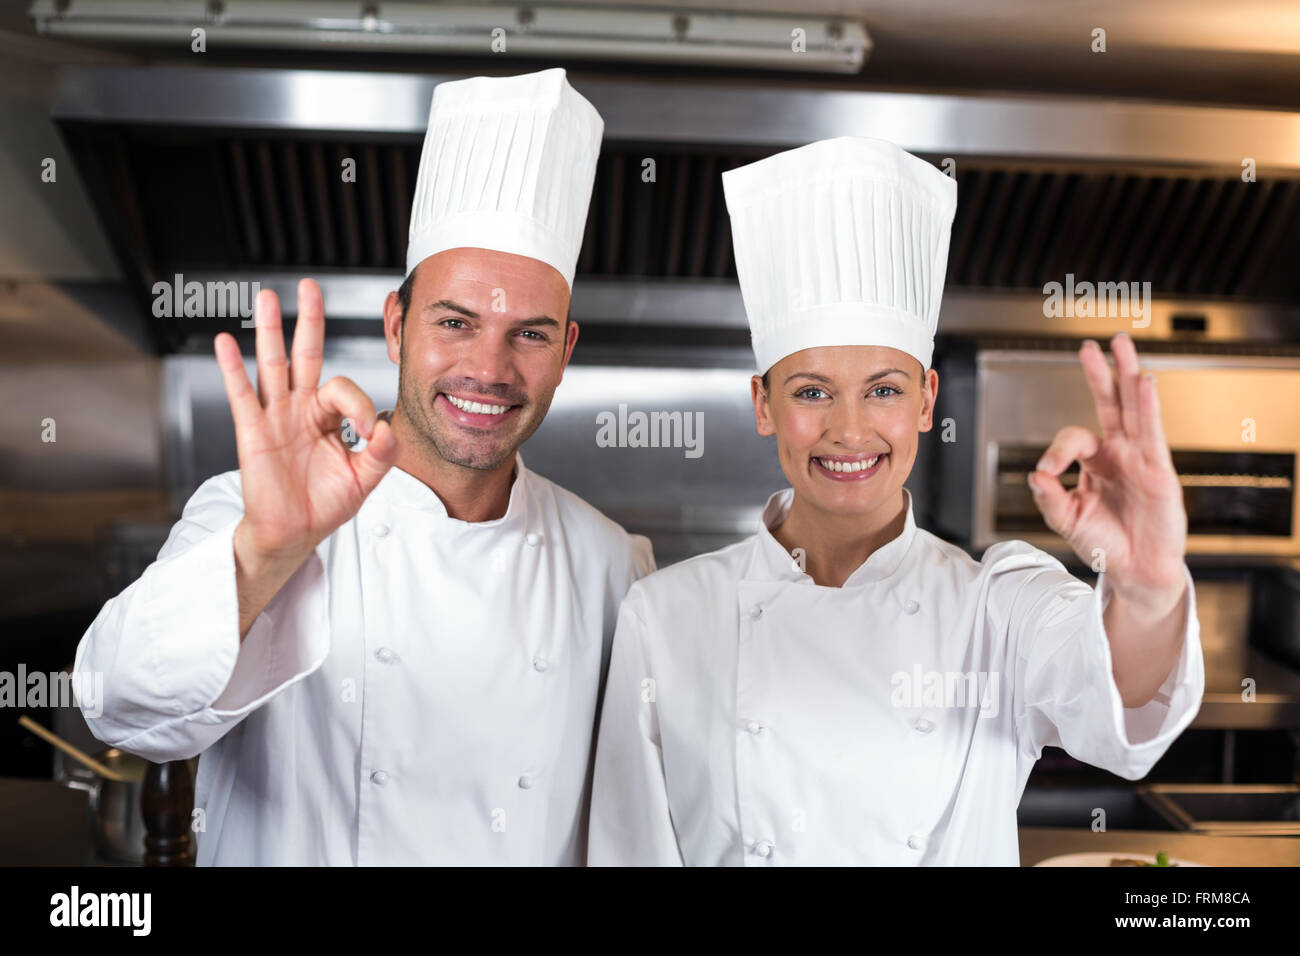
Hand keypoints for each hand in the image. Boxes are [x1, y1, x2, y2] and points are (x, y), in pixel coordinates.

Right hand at [215, 279, 398, 570]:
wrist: (294, 534)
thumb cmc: (326, 504)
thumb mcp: (365, 479)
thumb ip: (382, 453)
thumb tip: (386, 427)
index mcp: (329, 416)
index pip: (345, 389)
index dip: (361, 404)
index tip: (369, 432)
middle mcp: (301, 409)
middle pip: (306, 355)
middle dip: (309, 321)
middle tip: (309, 287)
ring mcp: (275, 417)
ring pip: (272, 365)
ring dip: (270, 331)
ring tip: (267, 298)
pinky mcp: (253, 432)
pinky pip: (242, 395)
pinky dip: (232, 368)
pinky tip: (225, 342)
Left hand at [1029, 332, 1186, 611]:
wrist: (1135, 569)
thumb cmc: (1105, 543)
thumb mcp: (1067, 520)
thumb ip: (1049, 498)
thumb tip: (1034, 475)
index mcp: (1094, 461)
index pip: (1073, 438)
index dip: (1056, 451)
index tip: (1048, 474)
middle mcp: (1118, 453)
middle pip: (1109, 404)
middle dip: (1100, 374)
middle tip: (1090, 345)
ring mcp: (1140, 457)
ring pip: (1133, 408)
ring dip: (1126, 374)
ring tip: (1122, 344)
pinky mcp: (1158, 469)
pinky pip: (1151, 431)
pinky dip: (1147, 406)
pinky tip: (1144, 381)